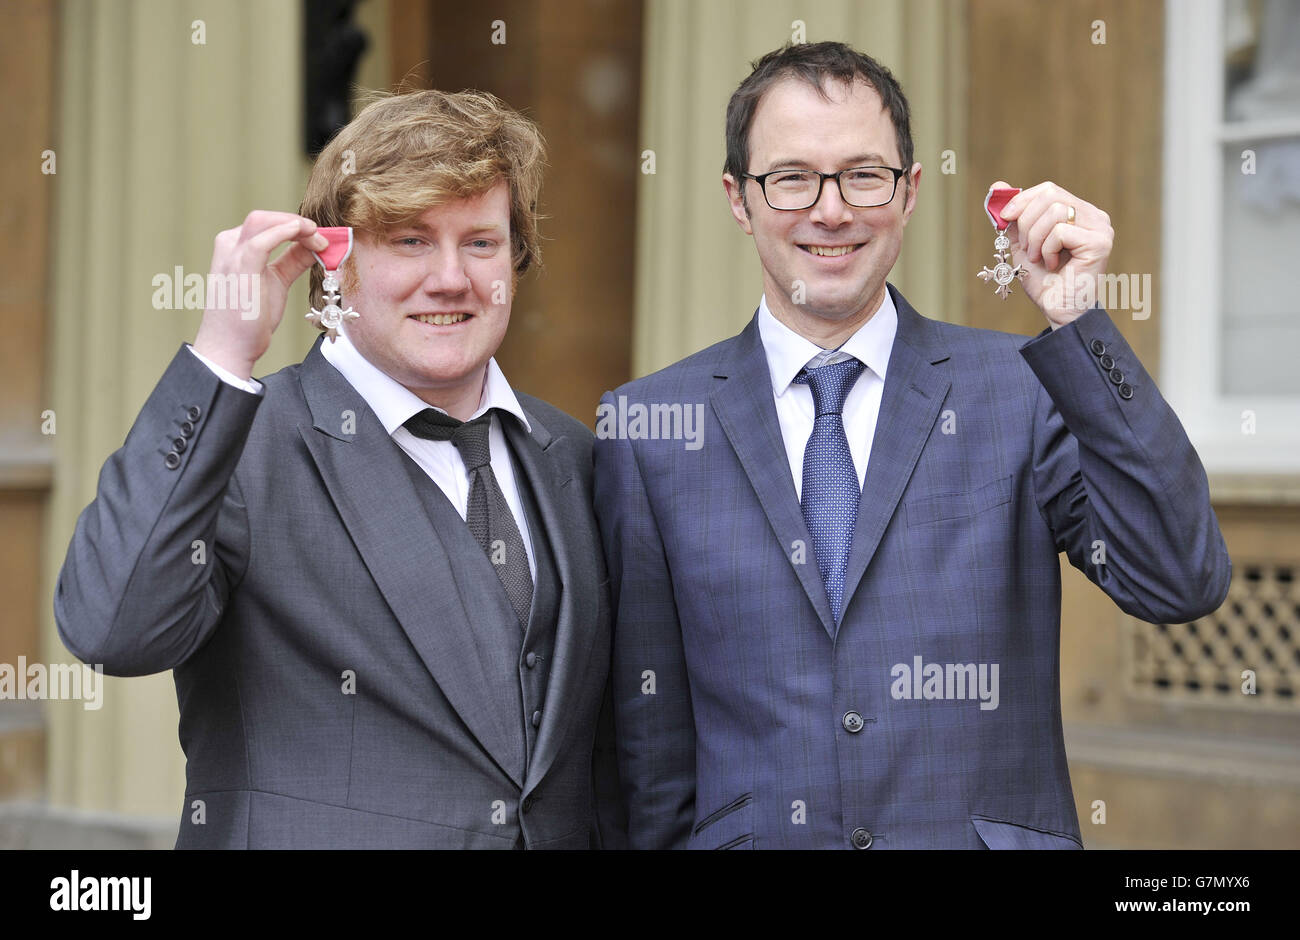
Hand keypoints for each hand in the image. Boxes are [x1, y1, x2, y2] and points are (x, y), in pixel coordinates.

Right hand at [192, 211, 328, 378]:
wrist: (231, 347)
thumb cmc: (250, 318)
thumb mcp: (277, 282)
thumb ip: (292, 262)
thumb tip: (315, 247)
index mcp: (236, 248)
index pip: (267, 226)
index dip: (296, 227)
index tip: (321, 239)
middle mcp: (230, 247)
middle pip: (264, 218)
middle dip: (296, 223)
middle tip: (323, 237)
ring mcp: (233, 256)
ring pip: (263, 222)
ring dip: (295, 225)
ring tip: (319, 237)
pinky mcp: (241, 269)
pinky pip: (261, 241)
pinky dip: (283, 231)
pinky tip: (302, 231)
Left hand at [995, 181, 1113, 328]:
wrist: (1058, 310)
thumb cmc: (1044, 282)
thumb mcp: (1022, 245)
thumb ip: (1013, 218)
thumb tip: (997, 187)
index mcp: (1079, 213)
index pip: (1048, 190)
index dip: (1022, 200)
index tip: (1005, 218)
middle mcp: (1094, 216)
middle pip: (1050, 195)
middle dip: (1026, 222)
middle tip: (1026, 248)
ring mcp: (1100, 228)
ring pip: (1055, 211)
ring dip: (1036, 238)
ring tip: (1038, 258)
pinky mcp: (1100, 242)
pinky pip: (1061, 231)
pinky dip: (1047, 249)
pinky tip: (1052, 265)